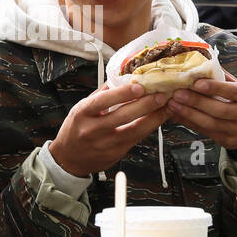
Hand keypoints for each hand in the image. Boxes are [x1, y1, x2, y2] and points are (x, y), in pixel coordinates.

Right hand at [48, 82, 170, 177]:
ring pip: (134, 130)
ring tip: (167, 105)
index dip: (122, 94)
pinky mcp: (116, 154)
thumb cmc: (76, 129)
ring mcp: (105, 144)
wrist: (68, 159)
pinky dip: (149, 127)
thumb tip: (123, 77)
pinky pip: (136, 138)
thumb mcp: (81, 108)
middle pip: (122, 116)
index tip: (139, 86)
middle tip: (162, 94)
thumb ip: (101, 95)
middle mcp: (93, 130)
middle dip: (145, 105)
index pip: (102, 101)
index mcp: (82, 114)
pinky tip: (159, 118)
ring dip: (154, 117)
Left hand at [167, 70, 236, 150]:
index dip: (214, 87)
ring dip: (189, 113)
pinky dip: (189, 123)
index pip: (232, 91)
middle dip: (196, 101)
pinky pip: (205, 132)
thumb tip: (200, 63)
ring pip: (210, 123)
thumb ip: (223, 78)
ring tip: (173, 104)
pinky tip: (177, 115)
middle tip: (178, 93)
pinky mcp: (227, 141)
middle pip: (219, 109)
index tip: (196, 83)